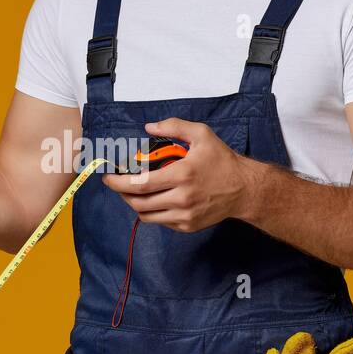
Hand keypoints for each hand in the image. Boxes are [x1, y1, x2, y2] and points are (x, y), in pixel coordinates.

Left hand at [101, 116, 257, 231]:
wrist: (245, 189)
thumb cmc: (223, 161)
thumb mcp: (201, 135)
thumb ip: (174, 127)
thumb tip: (148, 127)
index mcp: (183, 175)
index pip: (140, 184)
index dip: (119, 183)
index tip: (108, 177)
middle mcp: (182, 198)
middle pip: (139, 203)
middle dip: (122, 194)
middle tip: (117, 184)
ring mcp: (185, 216)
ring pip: (146, 215)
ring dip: (134, 204)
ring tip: (133, 192)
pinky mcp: (187, 226)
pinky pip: (160, 221)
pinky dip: (151, 211)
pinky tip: (154, 199)